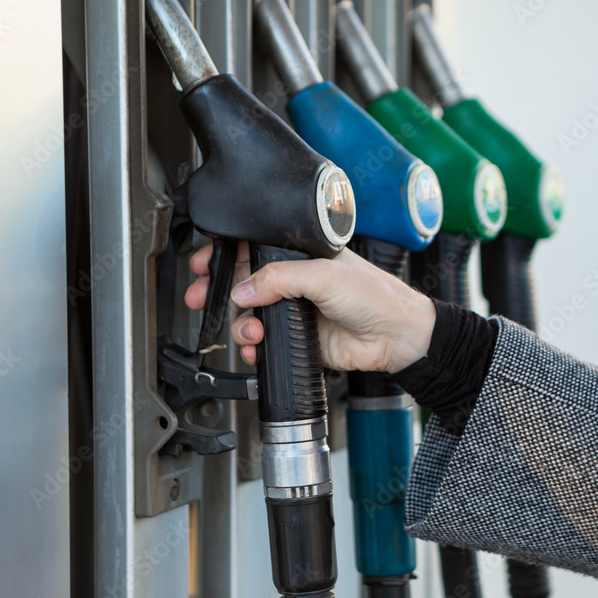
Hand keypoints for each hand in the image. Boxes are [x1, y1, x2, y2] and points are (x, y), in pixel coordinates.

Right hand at [184, 243, 435, 373]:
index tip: (203, 264)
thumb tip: (243, 288)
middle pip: (244, 283)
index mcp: (301, 256)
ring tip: (250, 330)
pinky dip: (254, 347)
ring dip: (241, 324)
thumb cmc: (375, 295)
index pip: (254, 249)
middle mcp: (296, 282)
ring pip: (251, 316)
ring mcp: (296, 312)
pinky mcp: (299, 340)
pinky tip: (256, 348)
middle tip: (199, 299)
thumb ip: (279, 278)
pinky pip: (265, 343)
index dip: (226, 255)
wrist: (397, 336)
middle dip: (218, 292)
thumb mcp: (323, 275)